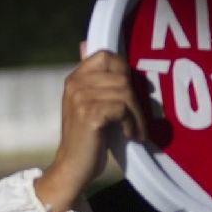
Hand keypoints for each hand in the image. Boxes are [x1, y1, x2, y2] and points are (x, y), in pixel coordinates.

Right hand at [35, 50, 146, 211]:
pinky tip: (129, 135)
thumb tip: (85, 45)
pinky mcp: (89, 114)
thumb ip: (96, 81)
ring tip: (135, 130)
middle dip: (135, 100)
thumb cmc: (87, 137)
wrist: (72, 167)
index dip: (123, 70)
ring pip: (125, 93)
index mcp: (75, 78)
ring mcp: (81, 98)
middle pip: (121, 77)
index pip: (105, 56)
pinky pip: (122, 109)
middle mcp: (75, 84)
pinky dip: (131, 123)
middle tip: (138, 120)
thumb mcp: (90, 104)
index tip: (130, 92)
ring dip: (136, 115)